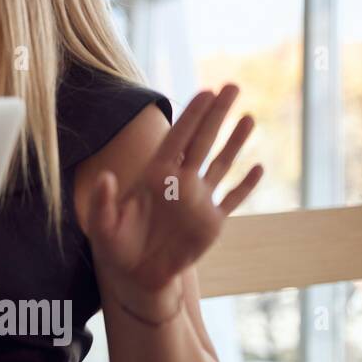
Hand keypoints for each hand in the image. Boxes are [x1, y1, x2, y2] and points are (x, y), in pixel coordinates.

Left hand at [86, 84, 263, 321]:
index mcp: (154, 176)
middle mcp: (179, 183)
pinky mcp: (211, 224)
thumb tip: (106, 178)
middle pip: (202, 141)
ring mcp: (198, 201)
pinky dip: (245, 186)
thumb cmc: (115, 246)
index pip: (177, 138)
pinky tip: (258, 167)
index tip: (205, 91)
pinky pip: (232, 200)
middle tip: (232, 85)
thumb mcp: (102, 224)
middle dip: (216, 114)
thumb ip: (103, 201)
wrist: (135, 276)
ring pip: (220, 164)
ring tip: (248, 116)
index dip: (191, 115)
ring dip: (235, 141)